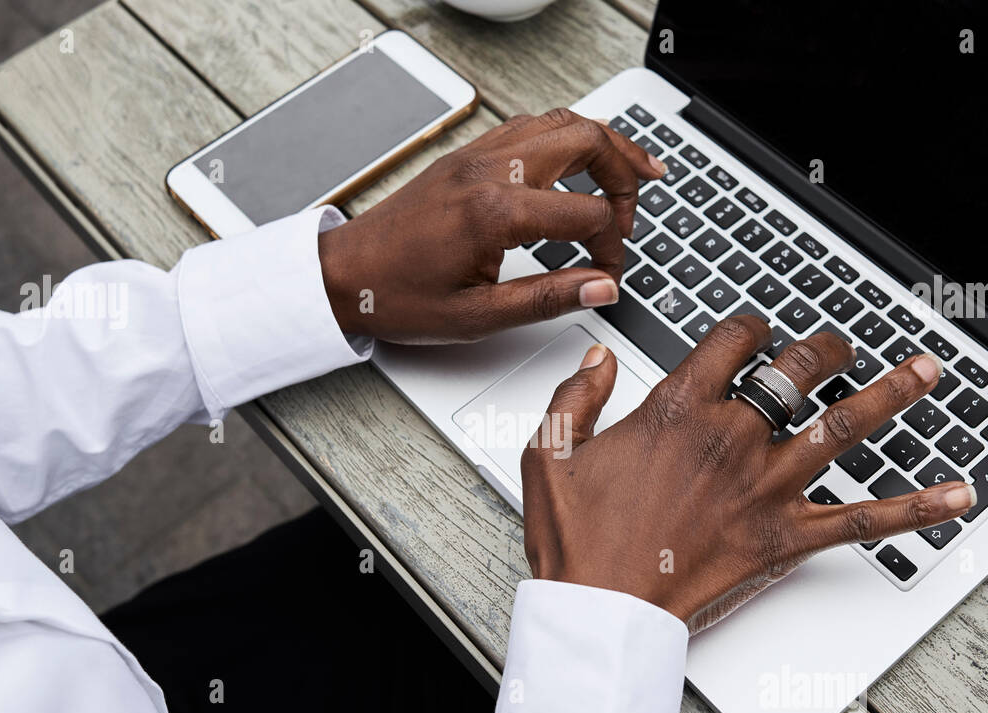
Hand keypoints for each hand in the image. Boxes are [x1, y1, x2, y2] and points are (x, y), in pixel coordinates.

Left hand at [317, 109, 663, 343]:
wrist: (344, 275)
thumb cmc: (399, 297)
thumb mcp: (479, 316)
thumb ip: (549, 299)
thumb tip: (603, 287)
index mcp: (496, 212)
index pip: (588, 212)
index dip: (612, 245)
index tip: (607, 271)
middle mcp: (489, 171)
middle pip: (586, 139)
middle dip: (625, 170)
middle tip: (644, 199)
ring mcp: (477, 156)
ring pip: (560, 121)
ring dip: (602, 143)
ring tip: (631, 169)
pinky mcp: (467, 156)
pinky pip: (531, 126)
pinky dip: (567, 138)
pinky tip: (579, 160)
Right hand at [520, 317, 977, 631]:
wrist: (602, 612)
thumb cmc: (578, 543)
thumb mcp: (550, 455)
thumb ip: (576, 396)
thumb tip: (597, 358)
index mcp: (677, 411)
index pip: (732, 340)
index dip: (749, 326)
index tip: (754, 332)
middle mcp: (731, 438)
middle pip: (797, 370)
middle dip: (823, 348)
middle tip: (835, 346)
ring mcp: (765, 486)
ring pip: (844, 426)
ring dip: (892, 394)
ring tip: (927, 371)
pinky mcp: (785, 537)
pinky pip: (863, 520)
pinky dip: (915, 508)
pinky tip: (957, 495)